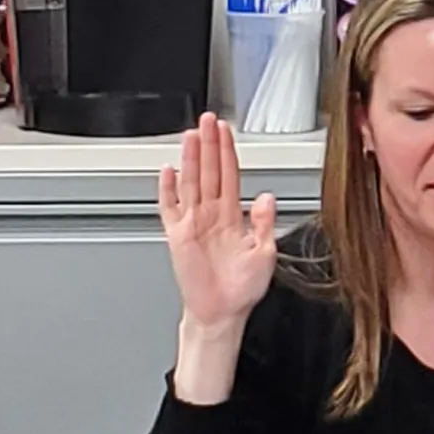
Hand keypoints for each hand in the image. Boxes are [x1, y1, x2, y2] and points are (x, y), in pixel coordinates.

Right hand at [159, 112, 278, 330]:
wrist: (222, 313)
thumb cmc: (242, 289)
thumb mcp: (265, 254)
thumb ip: (265, 223)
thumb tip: (267, 197)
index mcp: (233, 215)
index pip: (230, 174)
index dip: (228, 151)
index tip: (226, 130)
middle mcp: (212, 214)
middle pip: (209, 171)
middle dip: (208, 144)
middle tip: (207, 120)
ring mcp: (193, 223)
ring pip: (191, 182)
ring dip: (190, 159)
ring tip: (190, 136)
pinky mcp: (178, 236)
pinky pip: (169, 208)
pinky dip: (167, 190)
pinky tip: (168, 172)